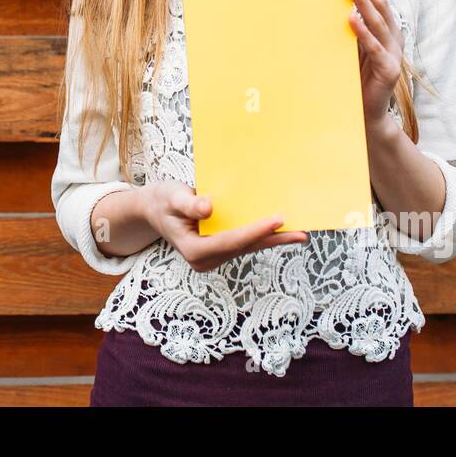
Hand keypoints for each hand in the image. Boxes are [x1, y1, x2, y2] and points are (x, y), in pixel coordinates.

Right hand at [142, 181, 308, 272]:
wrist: (154, 210)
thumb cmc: (162, 200)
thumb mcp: (172, 197)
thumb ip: (189, 204)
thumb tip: (208, 209)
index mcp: (193, 250)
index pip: (230, 241)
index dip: (255, 231)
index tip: (277, 219)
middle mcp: (205, 259)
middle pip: (244, 248)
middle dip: (273, 239)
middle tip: (301, 233)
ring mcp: (213, 258)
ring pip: (247, 248)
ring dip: (273, 240)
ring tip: (300, 234)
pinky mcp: (219, 251)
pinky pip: (244, 244)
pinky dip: (262, 236)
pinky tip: (281, 231)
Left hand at [334, 0, 403, 128]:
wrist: (367, 113)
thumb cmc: (356, 78)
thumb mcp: (351, 48)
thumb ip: (347, 29)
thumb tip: (325, 5)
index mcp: (386, 29)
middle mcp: (393, 37)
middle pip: (378, 4)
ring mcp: (393, 53)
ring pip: (378, 20)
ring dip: (361, 0)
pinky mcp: (389, 70)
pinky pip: (374, 48)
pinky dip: (363, 32)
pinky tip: (351, 19)